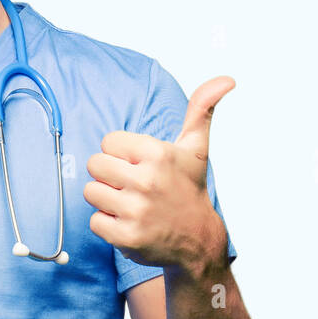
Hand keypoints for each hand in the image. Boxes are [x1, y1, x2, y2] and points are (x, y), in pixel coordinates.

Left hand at [83, 76, 234, 273]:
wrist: (197, 239)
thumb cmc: (189, 188)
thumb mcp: (196, 147)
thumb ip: (201, 109)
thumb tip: (226, 79)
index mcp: (158, 154)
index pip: (108, 141)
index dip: (120, 153)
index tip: (139, 164)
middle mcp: (147, 181)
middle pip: (95, 164)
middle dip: (109, 174)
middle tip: (131, 184)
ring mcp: (136, 211)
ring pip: (91, 192)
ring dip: (106, 199)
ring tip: (130, 203)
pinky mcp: (126, 237)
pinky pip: (95, 222)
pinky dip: (108, 224)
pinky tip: (128, 222)